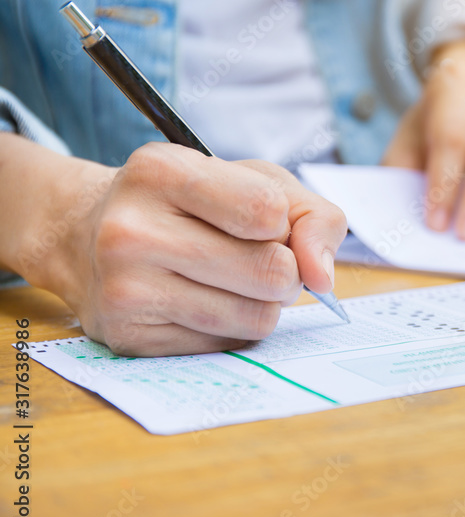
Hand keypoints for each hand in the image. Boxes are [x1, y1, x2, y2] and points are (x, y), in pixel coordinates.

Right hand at [46, 143, 346, 355]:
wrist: (89, 237)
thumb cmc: (192, 205)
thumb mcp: (254, 181)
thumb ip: (313, 216)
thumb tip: (323, 278)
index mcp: (161, 171)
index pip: (268, 211)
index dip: (284, 222)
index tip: (264, 220)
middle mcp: (131, 229)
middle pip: (271, 271)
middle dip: (286, 272)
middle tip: (261, 260)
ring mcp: (124, 288)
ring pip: (255, 316)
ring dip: (265, 303)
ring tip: (235, 281)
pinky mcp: (129, 337)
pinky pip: (228, 345)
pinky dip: (235, 328)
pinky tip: (205, 302)